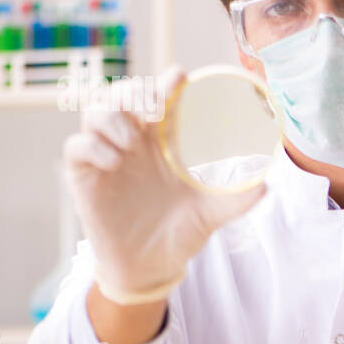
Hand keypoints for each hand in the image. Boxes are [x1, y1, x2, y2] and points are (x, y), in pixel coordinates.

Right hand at [63, 67, 266, 303]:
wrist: (153, 266)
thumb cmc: (182, 231)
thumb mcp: (213, 213)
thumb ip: (238, 199)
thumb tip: (266, 187)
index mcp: (165, 139)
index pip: (160, 95)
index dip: (166, 81)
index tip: (179, 78)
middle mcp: (134, 140)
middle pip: (123, 94)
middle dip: (135, 91)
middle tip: (153, 109)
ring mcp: (107, 155)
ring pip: (94, 110)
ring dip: (110, 116)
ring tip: (131, 142)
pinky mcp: (85, 175)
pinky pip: (76, 146)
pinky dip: (93, 146)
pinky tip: (114, 163)